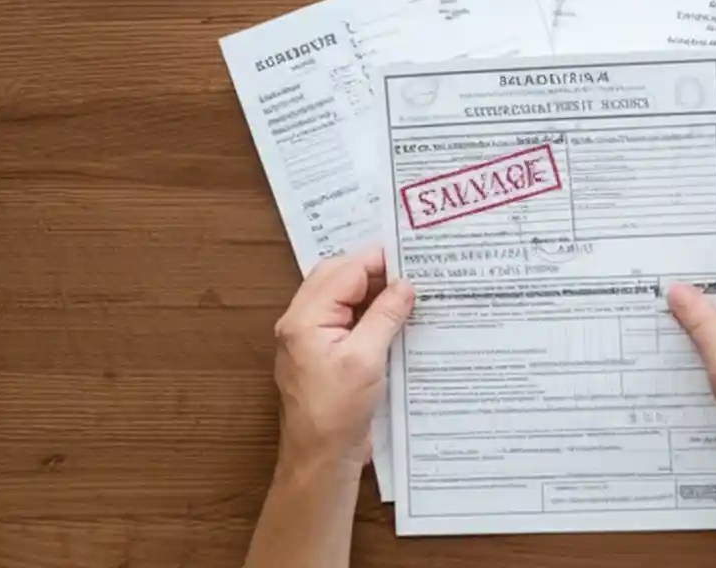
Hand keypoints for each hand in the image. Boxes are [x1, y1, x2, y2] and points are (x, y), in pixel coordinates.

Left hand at [272, 248, 413, 472]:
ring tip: (409, 290)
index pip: (344, 271)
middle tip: (413, 271)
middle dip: (375, 270)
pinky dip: (369, 312)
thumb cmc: (337, 412)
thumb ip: (384, 316)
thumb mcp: (366, 360)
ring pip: (342, 297)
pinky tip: (394, 317)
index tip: (413, 257)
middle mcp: (302, 322)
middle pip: (338, 277)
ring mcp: (311, 338)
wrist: (320, 458)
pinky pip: (345, 319)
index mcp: (305, 318)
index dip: (379, 261)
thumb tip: (405, 285)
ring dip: (372, 291)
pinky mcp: (323, 353)